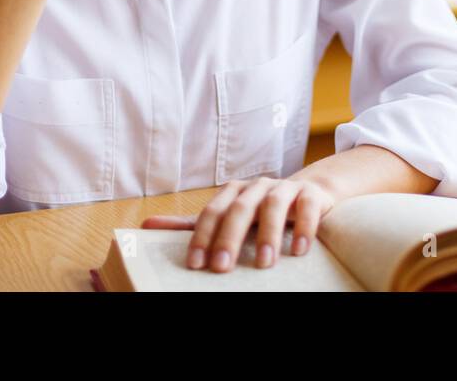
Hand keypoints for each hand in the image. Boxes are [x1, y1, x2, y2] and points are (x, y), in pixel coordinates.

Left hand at [142, 176, 338, 271]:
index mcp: (233, 194)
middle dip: (229, 239)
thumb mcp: (227, 218)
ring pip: (272, 205)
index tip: (195, 264)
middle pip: (239, 209)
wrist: (310, 194)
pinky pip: (307, 206)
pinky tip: (299, 250)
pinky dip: (303, 226)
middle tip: (222, 268)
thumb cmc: (260, 213)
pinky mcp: (311, 194)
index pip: (212, 213)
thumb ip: (191, 225)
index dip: (202, 237)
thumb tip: (145, 226)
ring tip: (264, 264)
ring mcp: (284, 189)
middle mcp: (256, 188)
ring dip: (267, 234)